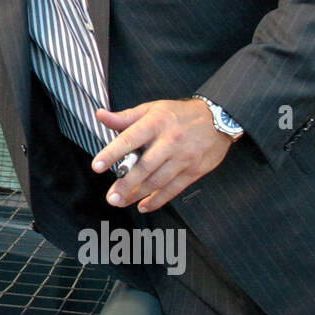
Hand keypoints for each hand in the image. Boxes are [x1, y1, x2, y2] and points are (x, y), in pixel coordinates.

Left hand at [91, 98, 234, 212]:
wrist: (218, 118)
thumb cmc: (178, 115)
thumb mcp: (151, 109)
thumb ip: (125, 117)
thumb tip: (100, 115)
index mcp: (155, 123)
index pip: (129, 139)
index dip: (111, 153)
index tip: (97, 166)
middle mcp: (169, 141)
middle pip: (144, 166)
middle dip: (125, 184)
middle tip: (110, 196)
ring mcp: (183, 158)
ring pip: (157, 181)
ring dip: (137, 195)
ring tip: (120, 201)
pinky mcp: (194, 171)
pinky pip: (173, 189)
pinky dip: (157, 200)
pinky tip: (143, 206)